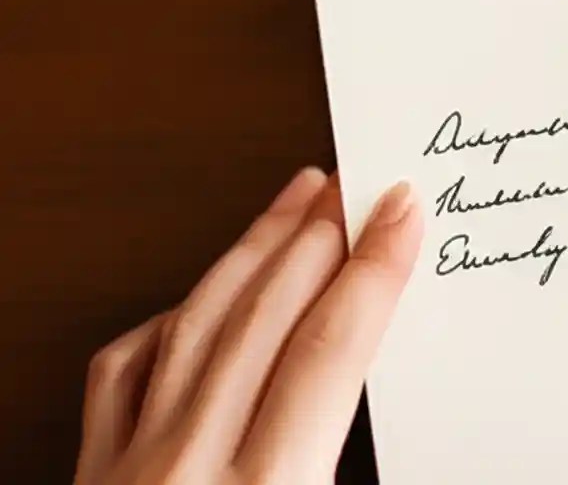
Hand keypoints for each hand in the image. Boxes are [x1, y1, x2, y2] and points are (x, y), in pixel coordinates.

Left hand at [73, 169, 422, 484]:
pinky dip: (172, 316)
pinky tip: (201, 295)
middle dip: (320, 234)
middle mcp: (191, 466)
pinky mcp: (94, 474)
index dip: (374, 267)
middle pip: (267, 315)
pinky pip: (124, 368)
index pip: (332, 347)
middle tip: (354, 185)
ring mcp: (133, 466)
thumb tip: (380, 369)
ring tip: (293, 200)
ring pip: (196, 322)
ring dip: (255, 248)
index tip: (400, 212)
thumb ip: (345, 453)